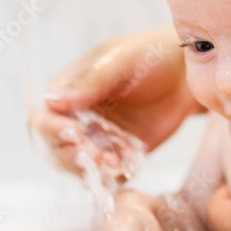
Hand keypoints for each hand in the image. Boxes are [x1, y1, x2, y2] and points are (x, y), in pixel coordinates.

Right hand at [30, 27, 199, 173]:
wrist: (187, 71)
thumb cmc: (150, 54)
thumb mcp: (119, 60)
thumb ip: (90, 80)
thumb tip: (54, 100)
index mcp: (68, 92)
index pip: (44, 118)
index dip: (51, 130)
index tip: (72, 133)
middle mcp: (78, 119)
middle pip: (56, 149)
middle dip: (70, 157)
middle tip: (92, 156)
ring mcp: (99, 139)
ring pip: (81, 166)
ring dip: (91, 170)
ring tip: (113, 163)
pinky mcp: (122, 154)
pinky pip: (110, 174)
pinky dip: (114, 176)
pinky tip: (127, 166)